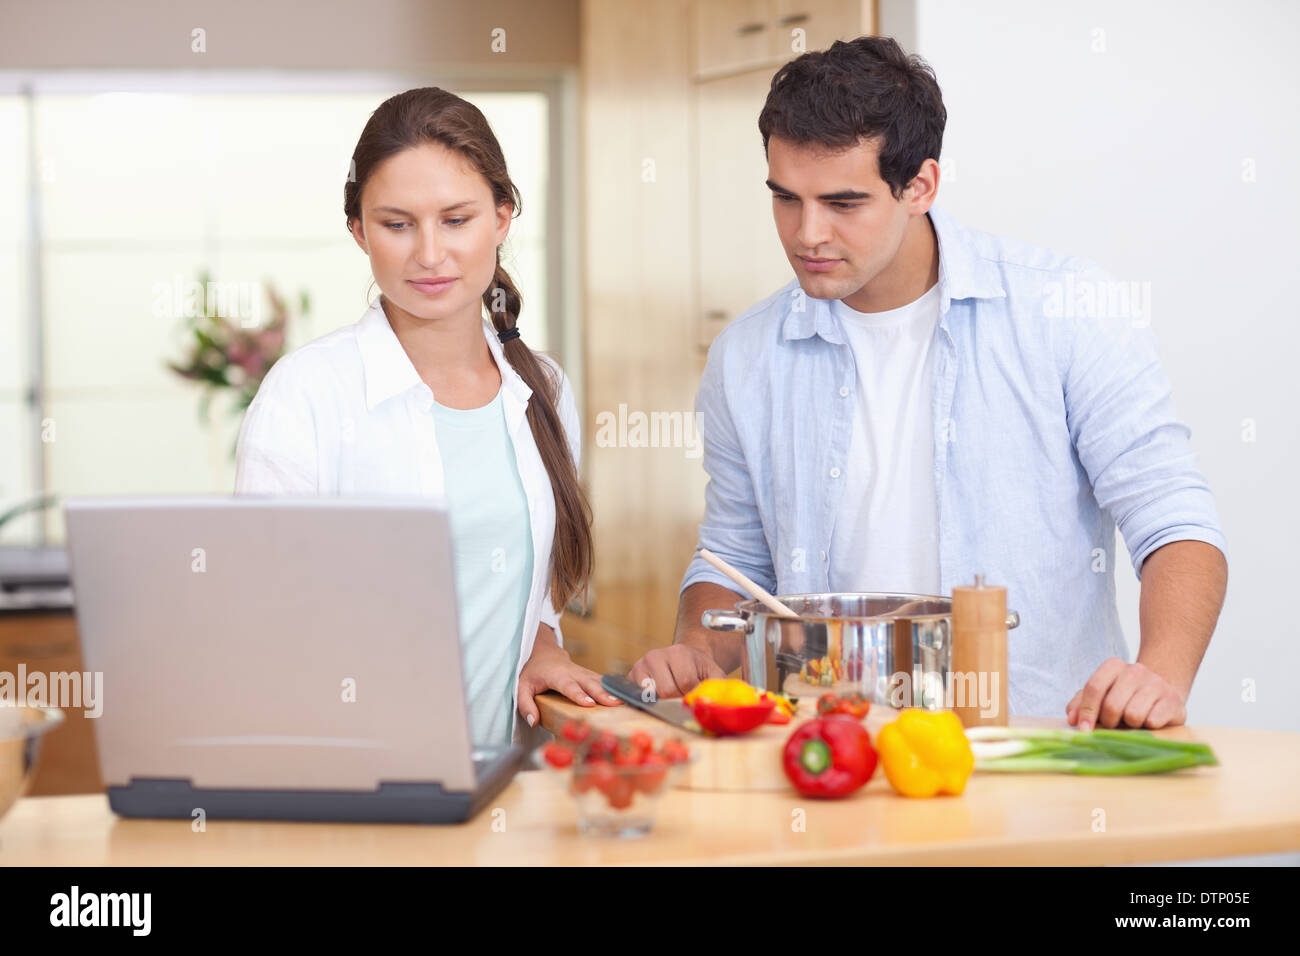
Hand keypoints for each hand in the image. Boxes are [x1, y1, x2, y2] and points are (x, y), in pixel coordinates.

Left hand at [516, 636, 620, 728]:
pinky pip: (602, 680)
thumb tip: (533, 721)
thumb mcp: (521, 686)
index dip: (579, 695)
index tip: (590, 704)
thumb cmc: (532, 672)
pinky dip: (613, 687)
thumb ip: (525, 704)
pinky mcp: (589, 674)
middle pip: (589, 682)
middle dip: (602, 693)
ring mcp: (583, 672)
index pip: (568, 686)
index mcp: (556, 676)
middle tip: (614, 703)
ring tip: (623, 701)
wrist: (543, 652)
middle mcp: (572, 672)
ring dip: (611, 690)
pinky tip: (624, 695)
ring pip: (599, 680)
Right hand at [627, 643, 725, 698]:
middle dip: (676, 697)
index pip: (684, 682)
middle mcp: (655, 655)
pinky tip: (647, 697)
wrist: (685, 660)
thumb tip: (709, 704)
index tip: (694, 689)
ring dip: (662, 700)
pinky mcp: (630, 677)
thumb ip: (716, 687)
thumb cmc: (700, 670)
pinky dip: (645, 701)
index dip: (691, 692)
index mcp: (678, 652)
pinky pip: (635, 697)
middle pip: (665, 690)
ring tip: (671, 691)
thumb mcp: (714, 675)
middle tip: (682, 692)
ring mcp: (639, 666)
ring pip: (649, 696)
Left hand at [1066, 658, 1186, 730]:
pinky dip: (1148, 727)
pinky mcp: (1173, 700)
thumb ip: (1081, 703)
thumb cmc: (1125, 696)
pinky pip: (1153, 721)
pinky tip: (1150, 720)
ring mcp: (1156, 684)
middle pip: (1112, 705)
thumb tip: (1072, 719)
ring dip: (1130, 725)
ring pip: (1133, 716)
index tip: (1084, 730)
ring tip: (1134, 720)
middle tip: (1115, 723)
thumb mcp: (1102, 695)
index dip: (1086, 711)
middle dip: (1109, 722)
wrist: (1163, 691)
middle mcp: (1136, 670)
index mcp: (1113, 666)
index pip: (1094, 687)